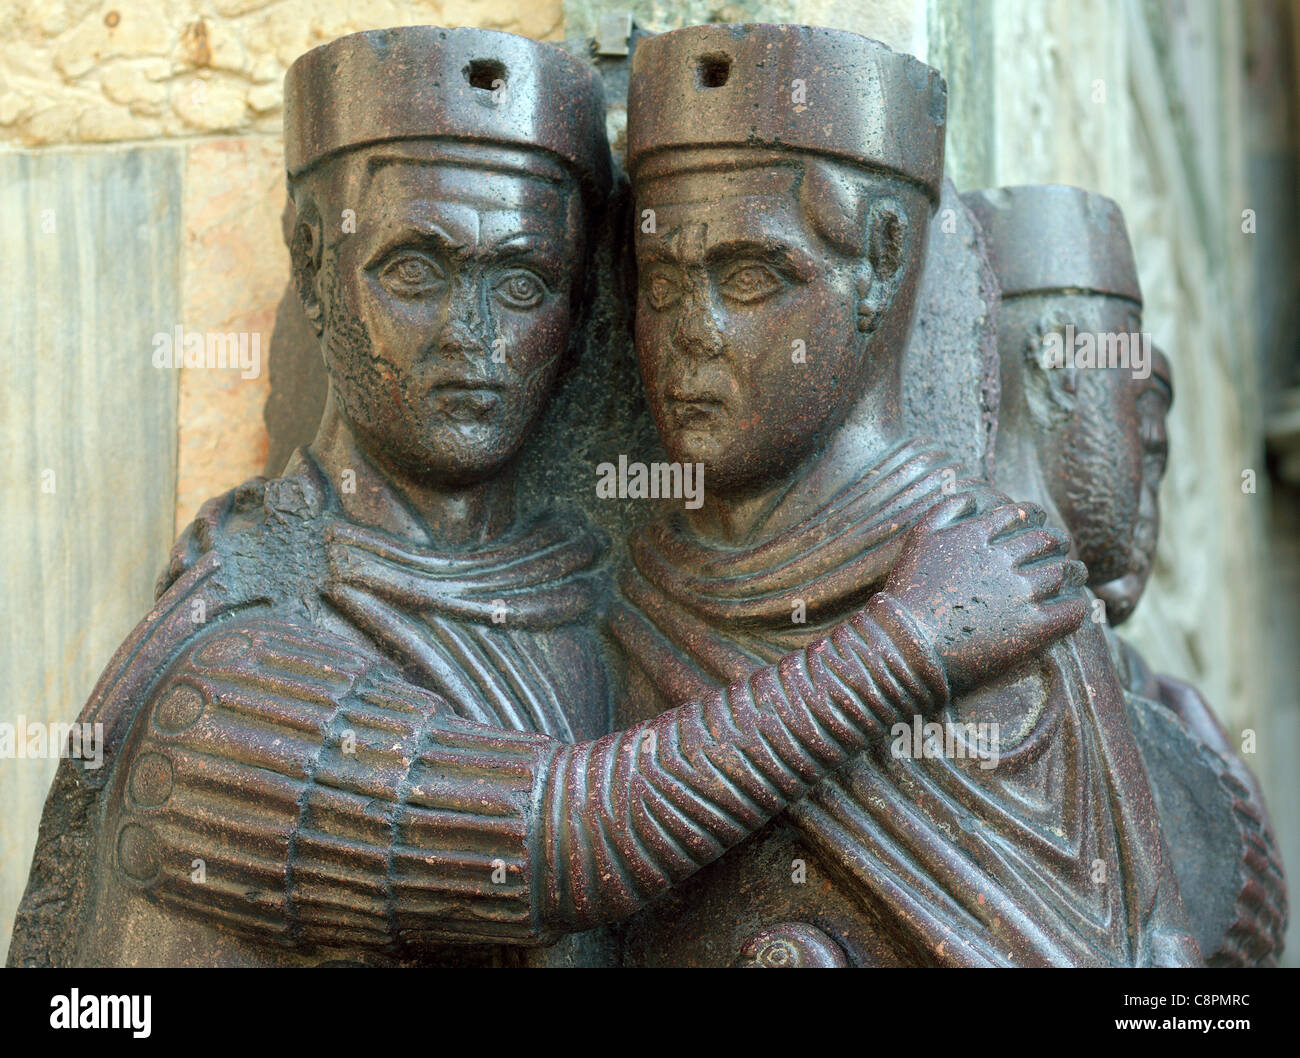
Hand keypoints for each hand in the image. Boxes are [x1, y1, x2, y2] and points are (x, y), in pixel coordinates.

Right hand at [885, 495, 1087, 694]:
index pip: (1022, 514)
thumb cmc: (908, 593)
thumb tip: (978, 497)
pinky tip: (1075, 605)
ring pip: (1063, 573)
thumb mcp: (919, 537)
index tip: (1041, 522)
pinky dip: (1077, 604)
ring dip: (1074, 571)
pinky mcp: (1031, 629)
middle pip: (1048, 542)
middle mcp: (1002, 559)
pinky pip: (1070, 611)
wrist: (906, 646)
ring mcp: (1019, 594)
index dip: (1037, 515)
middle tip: (1063, 548)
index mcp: (978, 535)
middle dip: (1059, 542)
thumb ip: (948, 508)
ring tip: (1077, 574)